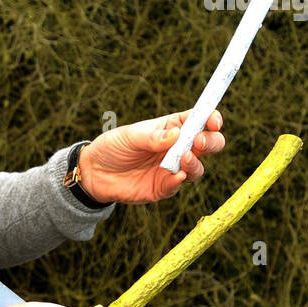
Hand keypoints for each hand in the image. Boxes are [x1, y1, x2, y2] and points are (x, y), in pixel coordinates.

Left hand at [79, 109, 225, 203]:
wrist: (94, 173)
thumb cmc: (113, 147)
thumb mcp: (129, 136)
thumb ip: (152, 137)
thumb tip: (176, 134)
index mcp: (172, 128)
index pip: (200, 120)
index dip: (211, 119)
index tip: (213, 121)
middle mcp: (177, 148)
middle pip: (208, 144)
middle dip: (211, 142)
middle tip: (199, 142)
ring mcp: (172, 168)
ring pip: (198, 168)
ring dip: (195, 163)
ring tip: (183, 158)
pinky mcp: (163, 187)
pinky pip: (177, 185)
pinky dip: (179, 180)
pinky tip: (176, 176)